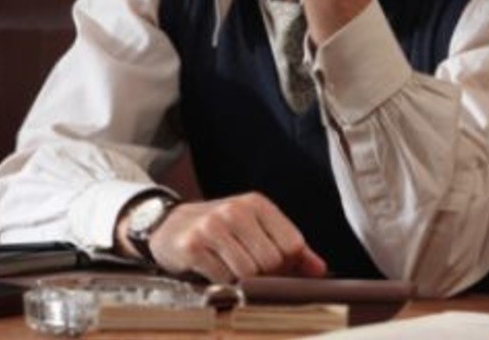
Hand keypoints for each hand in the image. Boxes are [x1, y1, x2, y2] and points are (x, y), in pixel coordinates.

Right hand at [147, 192, 327, 281]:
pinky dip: (222, 284)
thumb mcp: (255, 229)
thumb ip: (290, 248)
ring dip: (242, 282)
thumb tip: (319, 270)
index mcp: (256, 204)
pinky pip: (223, 279)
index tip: (275, 268)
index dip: (289, 265)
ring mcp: (212, 227)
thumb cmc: (220, 231)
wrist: (169, 226)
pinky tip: (214, 272)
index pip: (293, 245)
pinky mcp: (193, 246)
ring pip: (249, 273)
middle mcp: (235, 210)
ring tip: (230, 271)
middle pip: (272, 262)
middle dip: (266, 276)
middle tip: (249, 272)